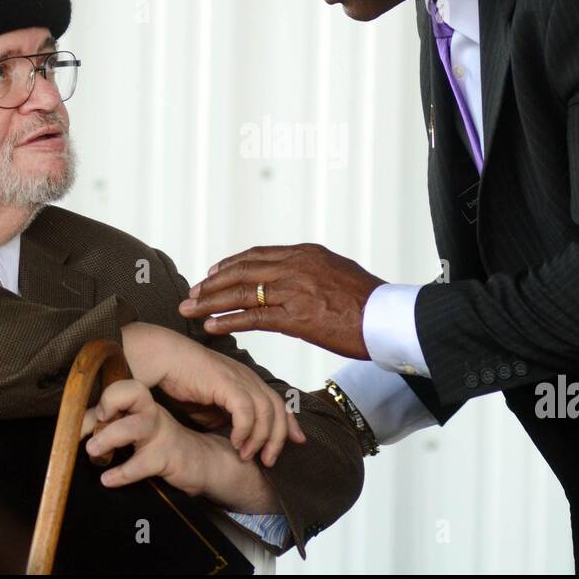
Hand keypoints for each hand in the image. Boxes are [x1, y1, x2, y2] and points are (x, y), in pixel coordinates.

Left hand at [80, 379, 212, 495]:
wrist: (200, 463)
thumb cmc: (160, 444)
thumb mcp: (133, 431)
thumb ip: (105, 426)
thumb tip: (75, 428)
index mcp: (142, 405)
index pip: (121, 388)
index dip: (102, 398)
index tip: (89, 419)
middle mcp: (151, 413)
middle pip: (134, 391)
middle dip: (111, 400)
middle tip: (98, 419)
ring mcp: (160, 434)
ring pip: (136, 426)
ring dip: (111, 436)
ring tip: (93, 451)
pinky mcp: (166, 457)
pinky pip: (142, 464)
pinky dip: (122, 473)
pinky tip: (108, 479)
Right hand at [119, 321, 305, 466]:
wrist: (161, 359)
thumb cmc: (180, 379)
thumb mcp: (209, 407)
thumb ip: (225, 419)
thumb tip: (238, 437)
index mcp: (247, 381)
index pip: (278, 403)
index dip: (290, 424)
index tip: (298, 442)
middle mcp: (248, 378)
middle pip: (278, 409)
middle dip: (278, 438)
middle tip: (270, 460)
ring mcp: (239, 378)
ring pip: (266, 412)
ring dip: (260, 438)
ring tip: (248, 456)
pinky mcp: (226, 382)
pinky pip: (246, 410)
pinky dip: (245, 429)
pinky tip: (236, 443)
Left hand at [177, 244, 384, 360]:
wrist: (388, 318)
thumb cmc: (370, 301)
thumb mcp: (339, 273)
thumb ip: (314, 271)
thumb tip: (300, 277)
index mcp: (306, 253)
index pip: (258, 255)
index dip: (231, 264)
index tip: (213, 273)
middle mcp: (296, 266)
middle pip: (242, 270)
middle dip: (213, 283)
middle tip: (192, 292)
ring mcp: (294, 290)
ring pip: (241, 292)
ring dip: (210, 301)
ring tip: (189, 309)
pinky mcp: (296, 317)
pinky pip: (252, 318)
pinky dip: (227, 321)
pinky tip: (210, 325)